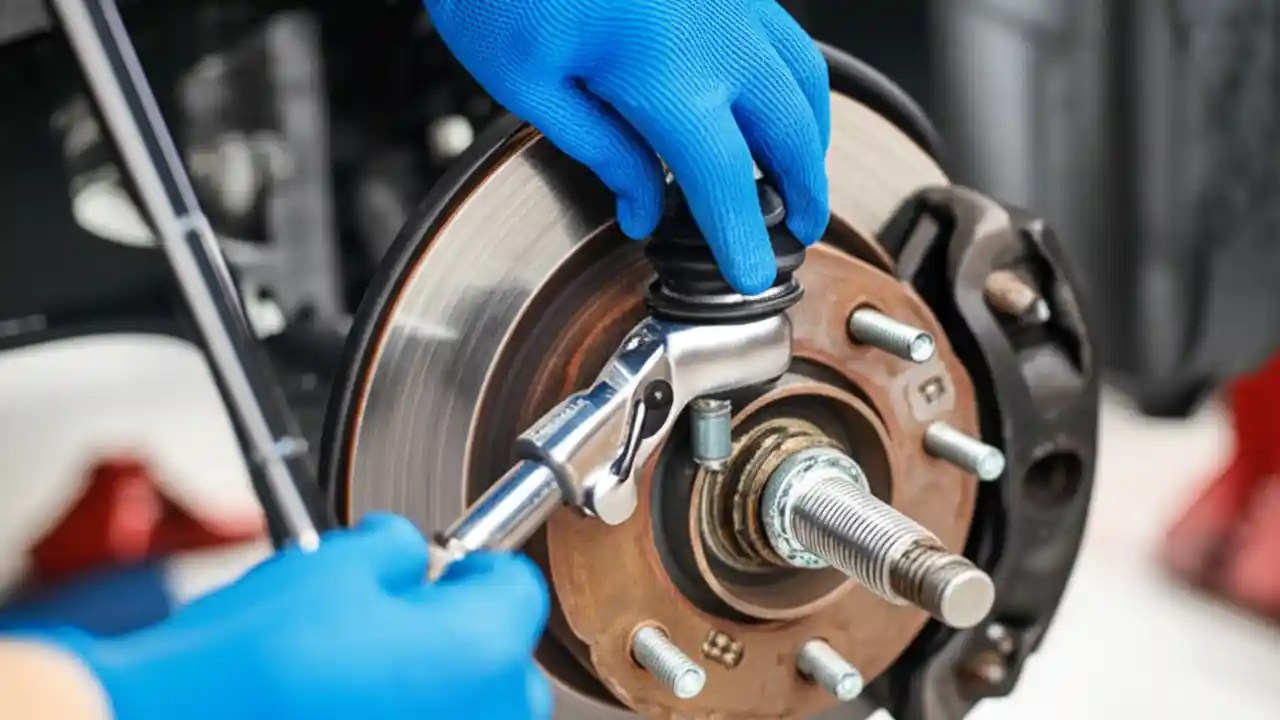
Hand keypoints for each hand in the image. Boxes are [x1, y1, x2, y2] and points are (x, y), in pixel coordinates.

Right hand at [45, 514, 550, 719]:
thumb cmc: (254, 662)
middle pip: (505, 662)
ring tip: (358, 668)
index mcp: (484, 651)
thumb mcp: (336, 564)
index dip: (475, 567)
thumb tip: (403, 554)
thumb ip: (395, 548)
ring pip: (469, 713)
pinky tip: (345, 709)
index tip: (447, 565)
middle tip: (395, 616)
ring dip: (435, 686)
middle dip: (461, 633)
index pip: (518, 588)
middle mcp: (486, 719)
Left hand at [427, 0, 830, 294]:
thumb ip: (600, 149)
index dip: (743, 236)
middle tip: (800, 229)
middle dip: (805, 191)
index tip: (752, 274)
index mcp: (666, 73)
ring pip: (803, 76)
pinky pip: (785, 32)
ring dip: (810, 134)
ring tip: (799, 172)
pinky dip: (795, 80)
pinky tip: (774, 97)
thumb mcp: (527, 80)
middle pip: (790, 131)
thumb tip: (643, 205)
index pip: (726, 181)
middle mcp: (718, 32)